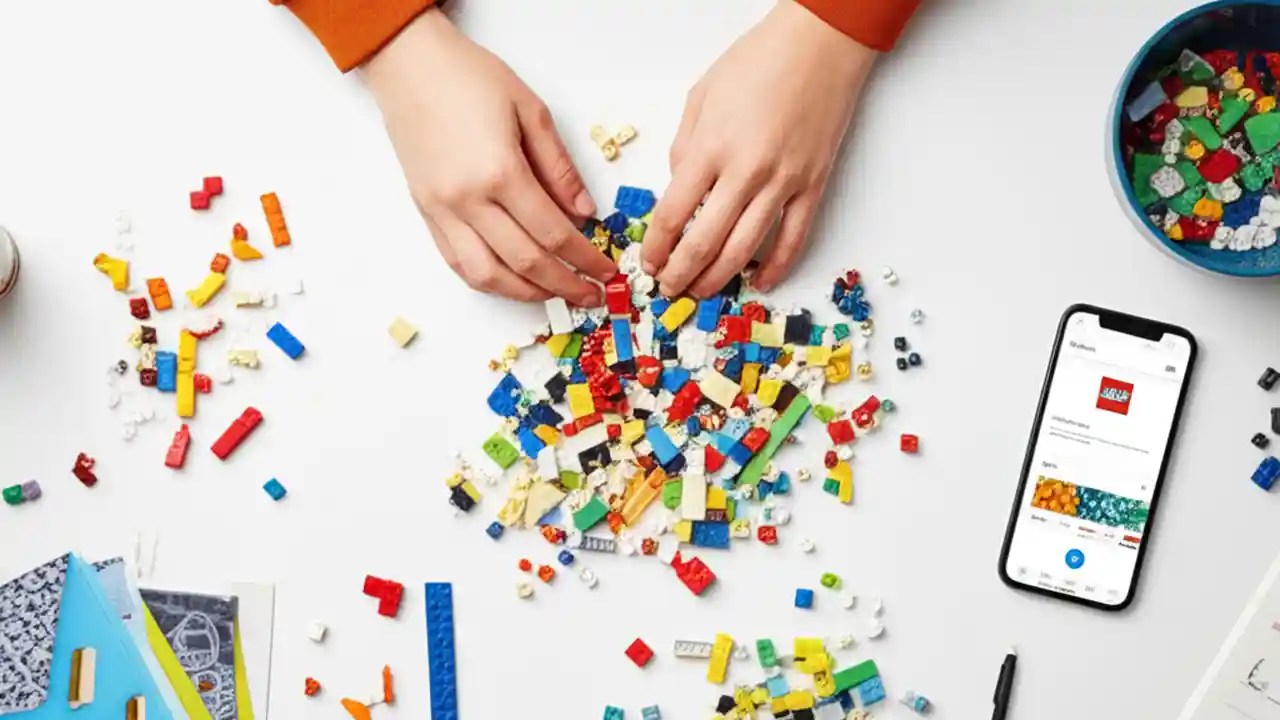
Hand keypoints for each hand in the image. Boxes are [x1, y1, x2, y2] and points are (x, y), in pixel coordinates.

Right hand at [363, 10, 613, 304]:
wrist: (408, 65)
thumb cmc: (468, 77)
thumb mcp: (530, 111)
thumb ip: (559, 167)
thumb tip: (584, 212)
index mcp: (500, 172)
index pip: (554, 233)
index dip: (585, 259)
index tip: (605, 271)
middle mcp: (468, 200)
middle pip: (525, 263)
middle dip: (565, 285)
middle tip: (591, 295)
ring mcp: (443, 211)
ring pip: (488, 276)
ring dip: (527, 293)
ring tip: (556, 294)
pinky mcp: (426, 213)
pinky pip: (458, 263)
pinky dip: (490, 281)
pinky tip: (514, 282)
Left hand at [642, 0, 876, 296]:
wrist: (820, 44)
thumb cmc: (759, 60)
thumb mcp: (701, 96)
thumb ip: (685, 147)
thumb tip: (679, 187)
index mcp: (710, 148)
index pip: (673, 214)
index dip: (657, 247)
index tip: (649, 264)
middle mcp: (745, 172)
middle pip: (704, 242)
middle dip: (681, 274)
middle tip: (669, 290)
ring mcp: (782, 183)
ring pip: (745, 250)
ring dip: (718, 279)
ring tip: (701, 291)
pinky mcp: (813, 186)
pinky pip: (793, 239)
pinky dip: (776, 267)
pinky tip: (759, 282)